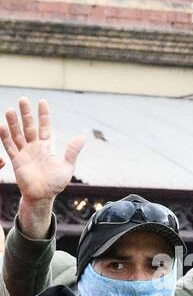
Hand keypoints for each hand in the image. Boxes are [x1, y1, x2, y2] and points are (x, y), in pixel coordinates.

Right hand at [0, 98, 84, 238]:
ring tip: (10, 110)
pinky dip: (5, 136)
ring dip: (13, 122)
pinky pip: (9, 146)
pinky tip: (1, 125)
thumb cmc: (56, 183)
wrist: (43, 196)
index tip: (42, 102)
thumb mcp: (67, 166)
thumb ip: (72, 151)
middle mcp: (35, 147)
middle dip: (26, 113)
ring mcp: (24, 152)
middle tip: (22, 99)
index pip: (45, 127)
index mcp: (48, 147)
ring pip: (17, 134)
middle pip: (29, 126)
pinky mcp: (16, 160)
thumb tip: (82, 137)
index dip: (44, 115)